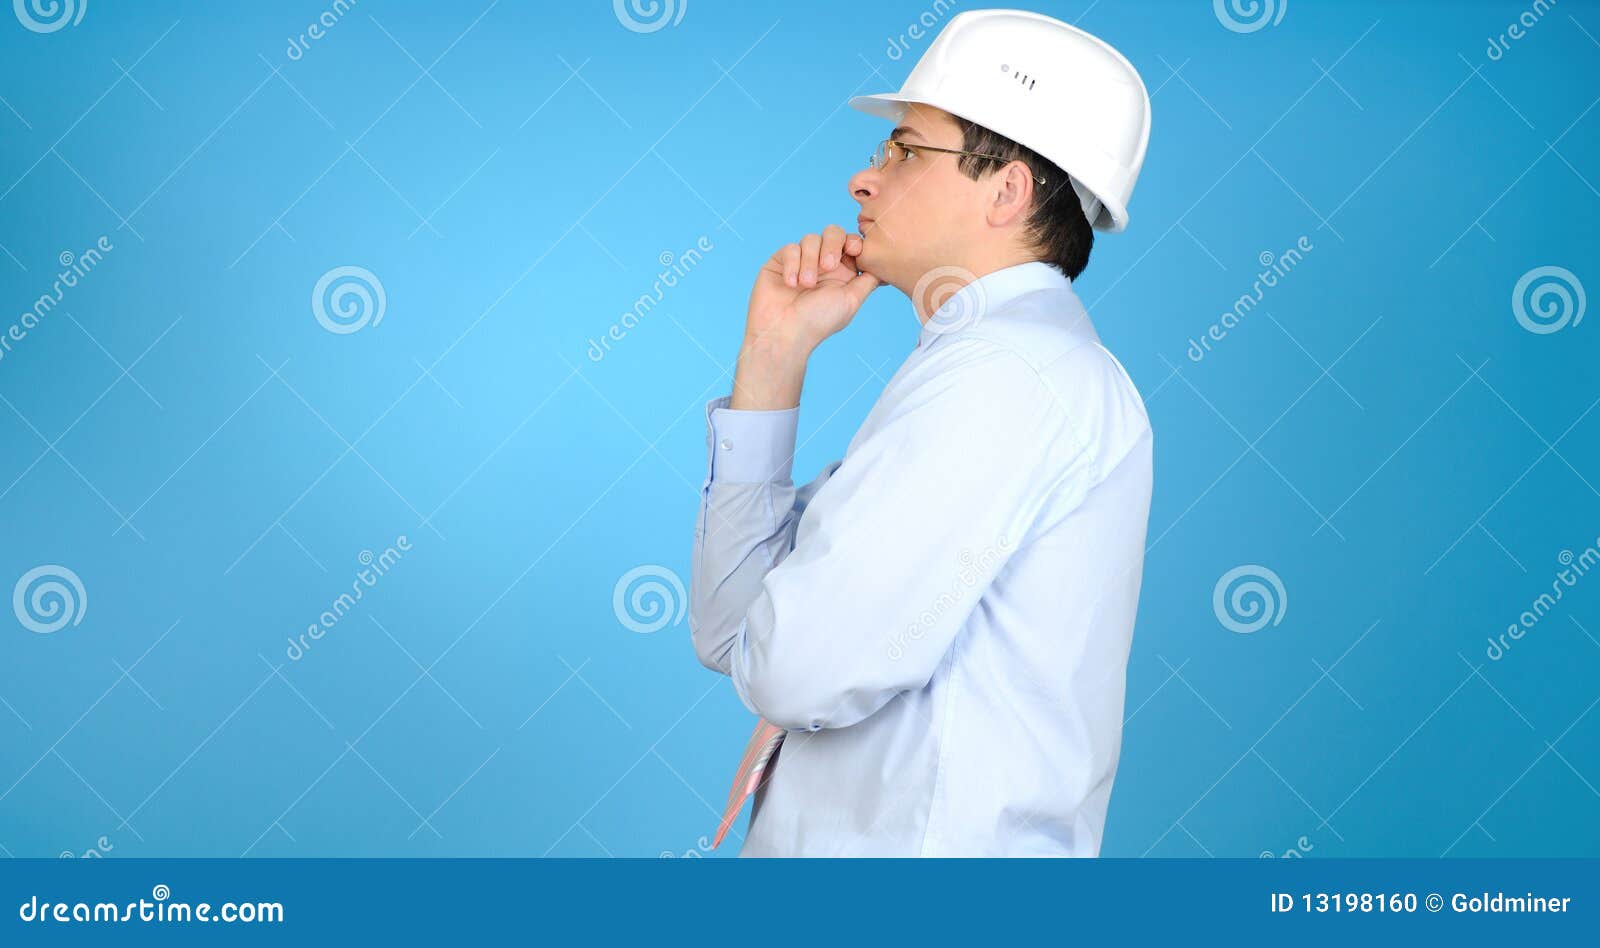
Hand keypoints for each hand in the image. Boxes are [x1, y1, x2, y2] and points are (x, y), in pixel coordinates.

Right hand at [745, 224, 880, 354]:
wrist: (783, 333)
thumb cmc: (818, 321)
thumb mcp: (851, 300)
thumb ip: (868, 280)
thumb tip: (883, 266)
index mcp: (842, 272)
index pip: (851, 243)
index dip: (854, 242)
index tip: (855, 251)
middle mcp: (822, 263)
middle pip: (833, 232)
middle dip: (832, 245)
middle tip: (828, 267)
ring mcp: (801, 261)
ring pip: (810, 239)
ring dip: (810, 261)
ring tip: (806, 285)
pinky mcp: (781, 262)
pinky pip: (790, 249)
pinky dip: (792, 265)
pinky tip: (791, 284)